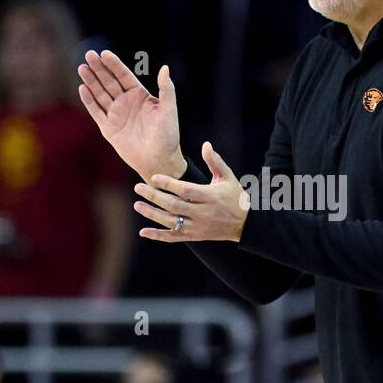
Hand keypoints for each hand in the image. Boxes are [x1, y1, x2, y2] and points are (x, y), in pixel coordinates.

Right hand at [77, 50, 185, 181]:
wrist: (159, 160)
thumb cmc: (168, 135)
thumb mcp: (169, 110)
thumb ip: (166, 89)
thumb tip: (164, 68)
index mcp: (140, 96)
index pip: (124, 76)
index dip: (114, 64)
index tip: (104, 53)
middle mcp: (126, 103)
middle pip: (109, 81)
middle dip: (99, 68)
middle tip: (89, 54)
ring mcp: (116, 115)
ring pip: (100, 94)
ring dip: (91, 81)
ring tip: (82, 68)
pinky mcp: (108, 128)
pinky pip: (96, 112)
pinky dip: (89, 101)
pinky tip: (82, 88)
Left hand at [132, 141, 249, 242]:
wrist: (244, 224)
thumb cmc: (234, 196)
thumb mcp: (227, 177)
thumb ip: (215, 161)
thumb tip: (206, 144)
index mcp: (210, 197)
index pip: (185, 190)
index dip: (169, 184)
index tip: (154, 177)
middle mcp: (203, 213)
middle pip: (174, 205)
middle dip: (155, 196)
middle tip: (138, 187)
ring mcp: (198, 227)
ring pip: (171, 222)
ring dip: (152, 214)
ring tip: (137, 204)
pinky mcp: (194, 236)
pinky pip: (173, 237)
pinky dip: (158, 236)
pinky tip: (143, 232)